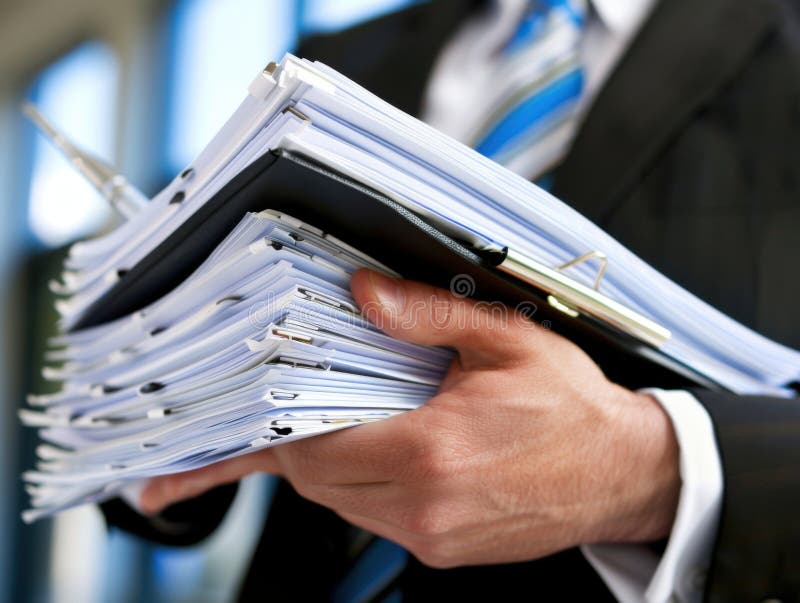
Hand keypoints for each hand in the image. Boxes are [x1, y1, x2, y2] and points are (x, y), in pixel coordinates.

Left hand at [141, 269, 679, 567]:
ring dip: (324, 462)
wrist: (621, 472)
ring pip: (337, 503)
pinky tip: (378, 447)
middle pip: (316, 478)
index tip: (238, 411)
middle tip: (284, 401)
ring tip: (335, 417)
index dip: (273, 426)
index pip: (316, 445)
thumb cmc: (571, 408)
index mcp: (433, 451)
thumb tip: (365, 292)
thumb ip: (428, 315)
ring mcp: (430, 536)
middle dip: (293, 439)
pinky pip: (371, 519)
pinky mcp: (441, 550)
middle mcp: (424, 505)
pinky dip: (357, 484)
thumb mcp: (507, 340)